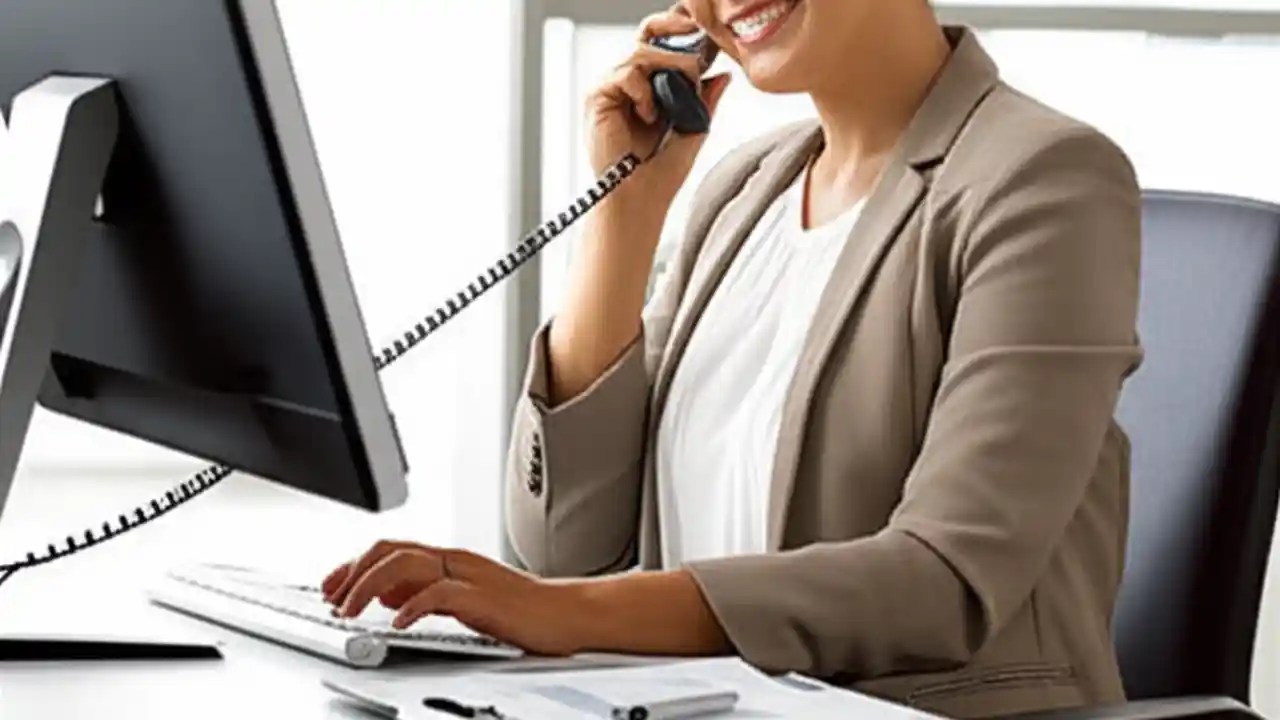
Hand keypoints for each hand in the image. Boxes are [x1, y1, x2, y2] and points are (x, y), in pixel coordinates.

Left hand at [321, 541, 586, 656]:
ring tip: (351, 611)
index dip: (353, 565)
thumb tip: (388, 595)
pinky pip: (439, 593)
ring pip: (406, 564)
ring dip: (370, 586)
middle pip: (390, 549)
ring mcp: (469, 576)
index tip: (330, 586)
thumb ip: (426, 592)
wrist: (568, 614)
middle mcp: (455, 560)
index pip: (390, 548)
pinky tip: (397, 623)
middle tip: (332, 598)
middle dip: (353, 572)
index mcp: (449, 558)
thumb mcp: (463, 599)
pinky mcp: (483, 598)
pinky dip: (412, 606)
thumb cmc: (523, 609)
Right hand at [586, 4, 731, 208]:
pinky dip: (644, 92)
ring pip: (641, 52)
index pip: (660, 44)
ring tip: (677, 99)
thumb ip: (706, 101)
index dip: (679, 31)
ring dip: (668, 69)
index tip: (704, 35)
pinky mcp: (597, 97)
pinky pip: (626, 73)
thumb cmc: (661, 174)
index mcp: (647, 88)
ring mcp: (610, 89)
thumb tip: (723, 74)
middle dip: (674, 31)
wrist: (640, 200)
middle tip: (697, 53)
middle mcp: (626, 84)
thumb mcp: (694, 129)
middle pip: (648, 36)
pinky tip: (649, 117)